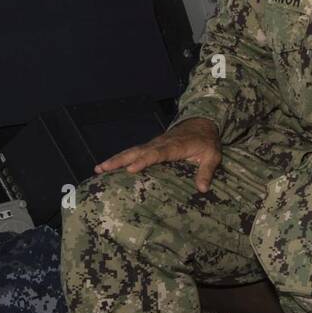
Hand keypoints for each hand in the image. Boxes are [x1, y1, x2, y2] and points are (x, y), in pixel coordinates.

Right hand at [95, 117, 221, 192]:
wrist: (202, 124)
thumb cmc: (207, 142)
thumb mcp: (213, 156)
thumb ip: (207, 171)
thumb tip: (202, 189)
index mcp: (175, 146)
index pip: (157, 153)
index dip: (144, 160)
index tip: (131, 169)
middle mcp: (160, 143)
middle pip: (138, 151)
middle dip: (120, 160)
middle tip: (102, 168)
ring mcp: (153, 144)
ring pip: (132, 151)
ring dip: (115, 159)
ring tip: (98, 169)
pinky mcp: (151, 146)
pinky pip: (134, 152)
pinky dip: (120, 158)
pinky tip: (108, 166)